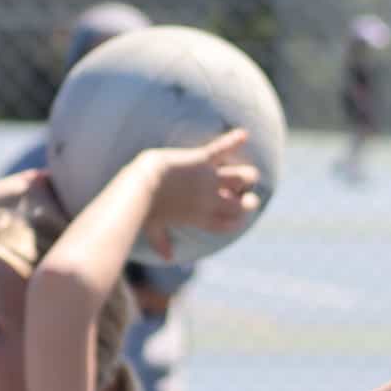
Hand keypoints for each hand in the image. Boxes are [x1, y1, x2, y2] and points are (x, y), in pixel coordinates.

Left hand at [141, 129, 260, 261]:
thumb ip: (162, 242)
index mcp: (202, 218)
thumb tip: (167, 257)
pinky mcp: (202, 160)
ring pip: (243, 177)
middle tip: (246, 196)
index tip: (236, 217)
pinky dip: (234, 140)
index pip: (231, 225)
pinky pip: (223, 148)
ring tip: (246, 174)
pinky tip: (243, 133)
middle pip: (244, 204)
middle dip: (249, 201)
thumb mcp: (152, 229)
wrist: (141, 185)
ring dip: (246, 175)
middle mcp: (211, 201)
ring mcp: (209, 180)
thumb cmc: (143, 209)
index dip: (237, 221)